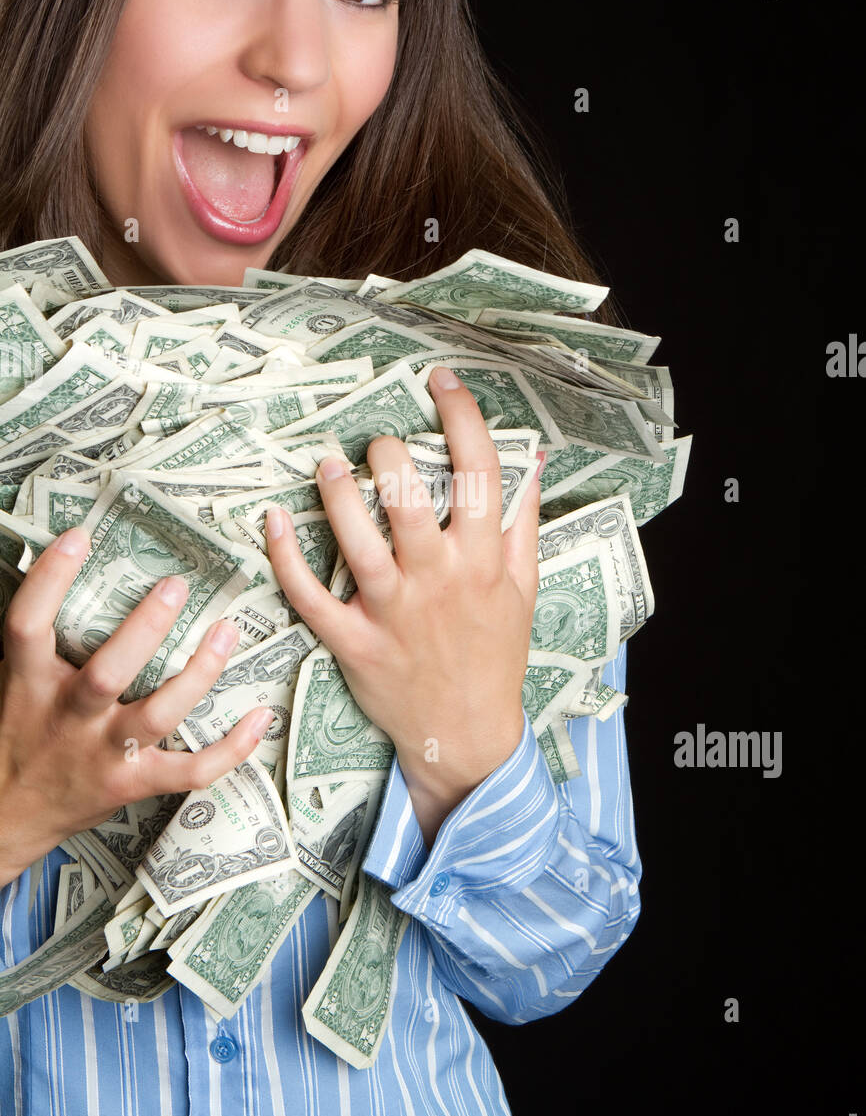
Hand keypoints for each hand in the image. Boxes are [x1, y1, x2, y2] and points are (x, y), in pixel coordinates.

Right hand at [0, 527, 273, 886]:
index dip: (49, 580)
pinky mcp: (134, 783)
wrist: (8, 817)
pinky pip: (191, 770)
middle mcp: (68, 718)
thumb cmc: (22, 734)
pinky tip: (260, 717)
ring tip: (228, 631)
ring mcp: (103, 753)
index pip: (27, 625)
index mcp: (29, 683)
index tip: (80, 536)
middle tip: (177, 584)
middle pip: (107, 673)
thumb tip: (68, 564)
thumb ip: (41, 641)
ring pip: (158, 715)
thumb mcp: (14, 683)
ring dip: (199, 673)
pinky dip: (231, 748)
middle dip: (145, 629)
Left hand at [265, 365, 542, 847]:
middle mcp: (438, 579)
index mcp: (484, 560)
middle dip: (388, 455)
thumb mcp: (523, 587)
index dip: (461, 417)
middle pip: (410, 500)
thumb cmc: (495, 655)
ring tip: (326, 467)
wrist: (467, 734)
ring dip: (337, 496)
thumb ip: (524, 522)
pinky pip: (311, 596)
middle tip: (376, 442)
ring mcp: (393, 612)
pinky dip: (287, 558)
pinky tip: (273, 520)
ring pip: (359, 541)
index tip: (441, 380)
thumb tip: (533, 460)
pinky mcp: (353, 641)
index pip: (479, 473)